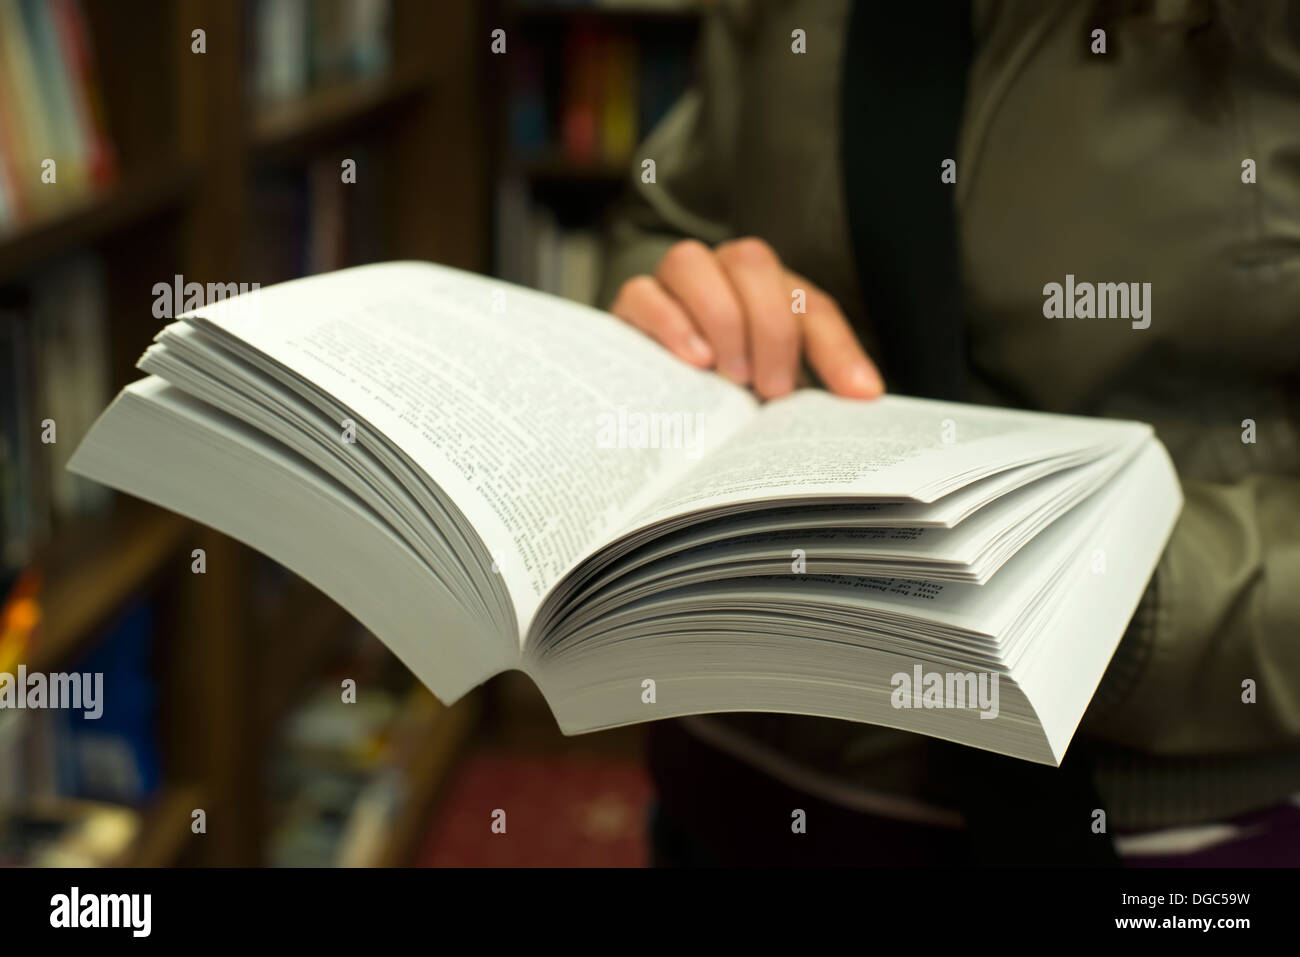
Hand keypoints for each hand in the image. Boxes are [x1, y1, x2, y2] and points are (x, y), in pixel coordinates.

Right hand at [609, 237, 883, 399]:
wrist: (660, 403)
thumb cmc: (729, 394)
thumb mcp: (778, 392)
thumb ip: (818, 387)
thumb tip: (867, 394)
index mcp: (771, 294)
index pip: (813, 307)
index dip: (838, 349)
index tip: (857, 395)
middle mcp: (722, 275)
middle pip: (751, 263)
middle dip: (769, 327)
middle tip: (769, 388)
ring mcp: (672, 284)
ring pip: (691, 261)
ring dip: (719, 317)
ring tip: (729, 374)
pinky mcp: (630, 306)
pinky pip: (642, 293)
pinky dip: (669, 323)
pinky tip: (691, 362)